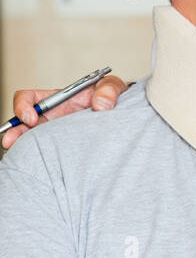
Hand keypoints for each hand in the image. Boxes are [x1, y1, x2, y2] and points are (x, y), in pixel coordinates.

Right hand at [1, 75, 128, 149]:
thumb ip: (109, 90)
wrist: (121, 120)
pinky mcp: (61, 150)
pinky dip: (39, 161)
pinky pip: (46, 156)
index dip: (24, 106)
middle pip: (22, 124)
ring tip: (18, 158)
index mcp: (56, 100)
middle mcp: (50, 118)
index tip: (31, 118)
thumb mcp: (112, 88)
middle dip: (13, 131)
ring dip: (21, 148)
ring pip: (30, 142)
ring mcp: (54, 135)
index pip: (29, 98)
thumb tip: (100, 105)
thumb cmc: (112, 100)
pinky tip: (40, 170)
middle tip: (11, 141)